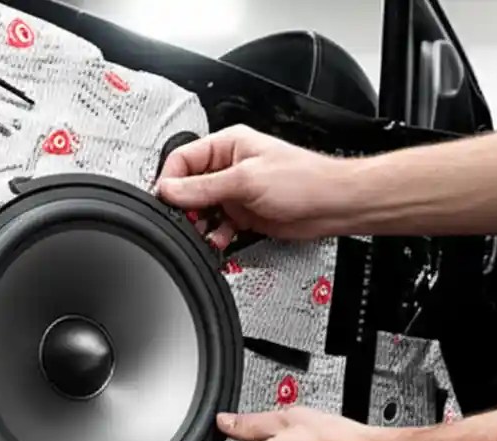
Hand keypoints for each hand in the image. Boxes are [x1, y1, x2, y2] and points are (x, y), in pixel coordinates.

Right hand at [155, 125, 351, 247]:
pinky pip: (218, 225)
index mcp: (227, 145)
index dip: (170, 181)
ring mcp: (235, 191)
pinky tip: (219, 239)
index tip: (166, 201)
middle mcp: (229, 167)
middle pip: (189, 186)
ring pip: (201, 209)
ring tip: (203, 232)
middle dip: (185, 206)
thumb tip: (170, 190)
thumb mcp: (246, 180)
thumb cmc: (303, 180)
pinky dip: (215, 235)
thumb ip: (204, 187)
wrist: (331, 205)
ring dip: (200, 224)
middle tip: (186, 220)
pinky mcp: (243, 213)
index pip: (182, 159)